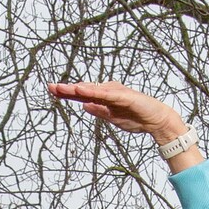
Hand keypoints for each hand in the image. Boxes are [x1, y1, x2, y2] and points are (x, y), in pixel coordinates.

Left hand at [49, 81, 202, 171]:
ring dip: (78, 89)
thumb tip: (84, 106)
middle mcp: (109, 93)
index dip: (68, 93)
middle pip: (85, 90)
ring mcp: (117, 94)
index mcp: (104, 100)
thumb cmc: (137, 118)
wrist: (157, 122)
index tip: (52, 90)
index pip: (83, 95)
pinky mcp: (125, 96)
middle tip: (51, 87)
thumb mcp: (113, 117)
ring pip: (94, 90)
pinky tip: (83, 89)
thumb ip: (99, 111)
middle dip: (68, 89)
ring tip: (63, 88)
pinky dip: (94, 91)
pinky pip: (107, 93)